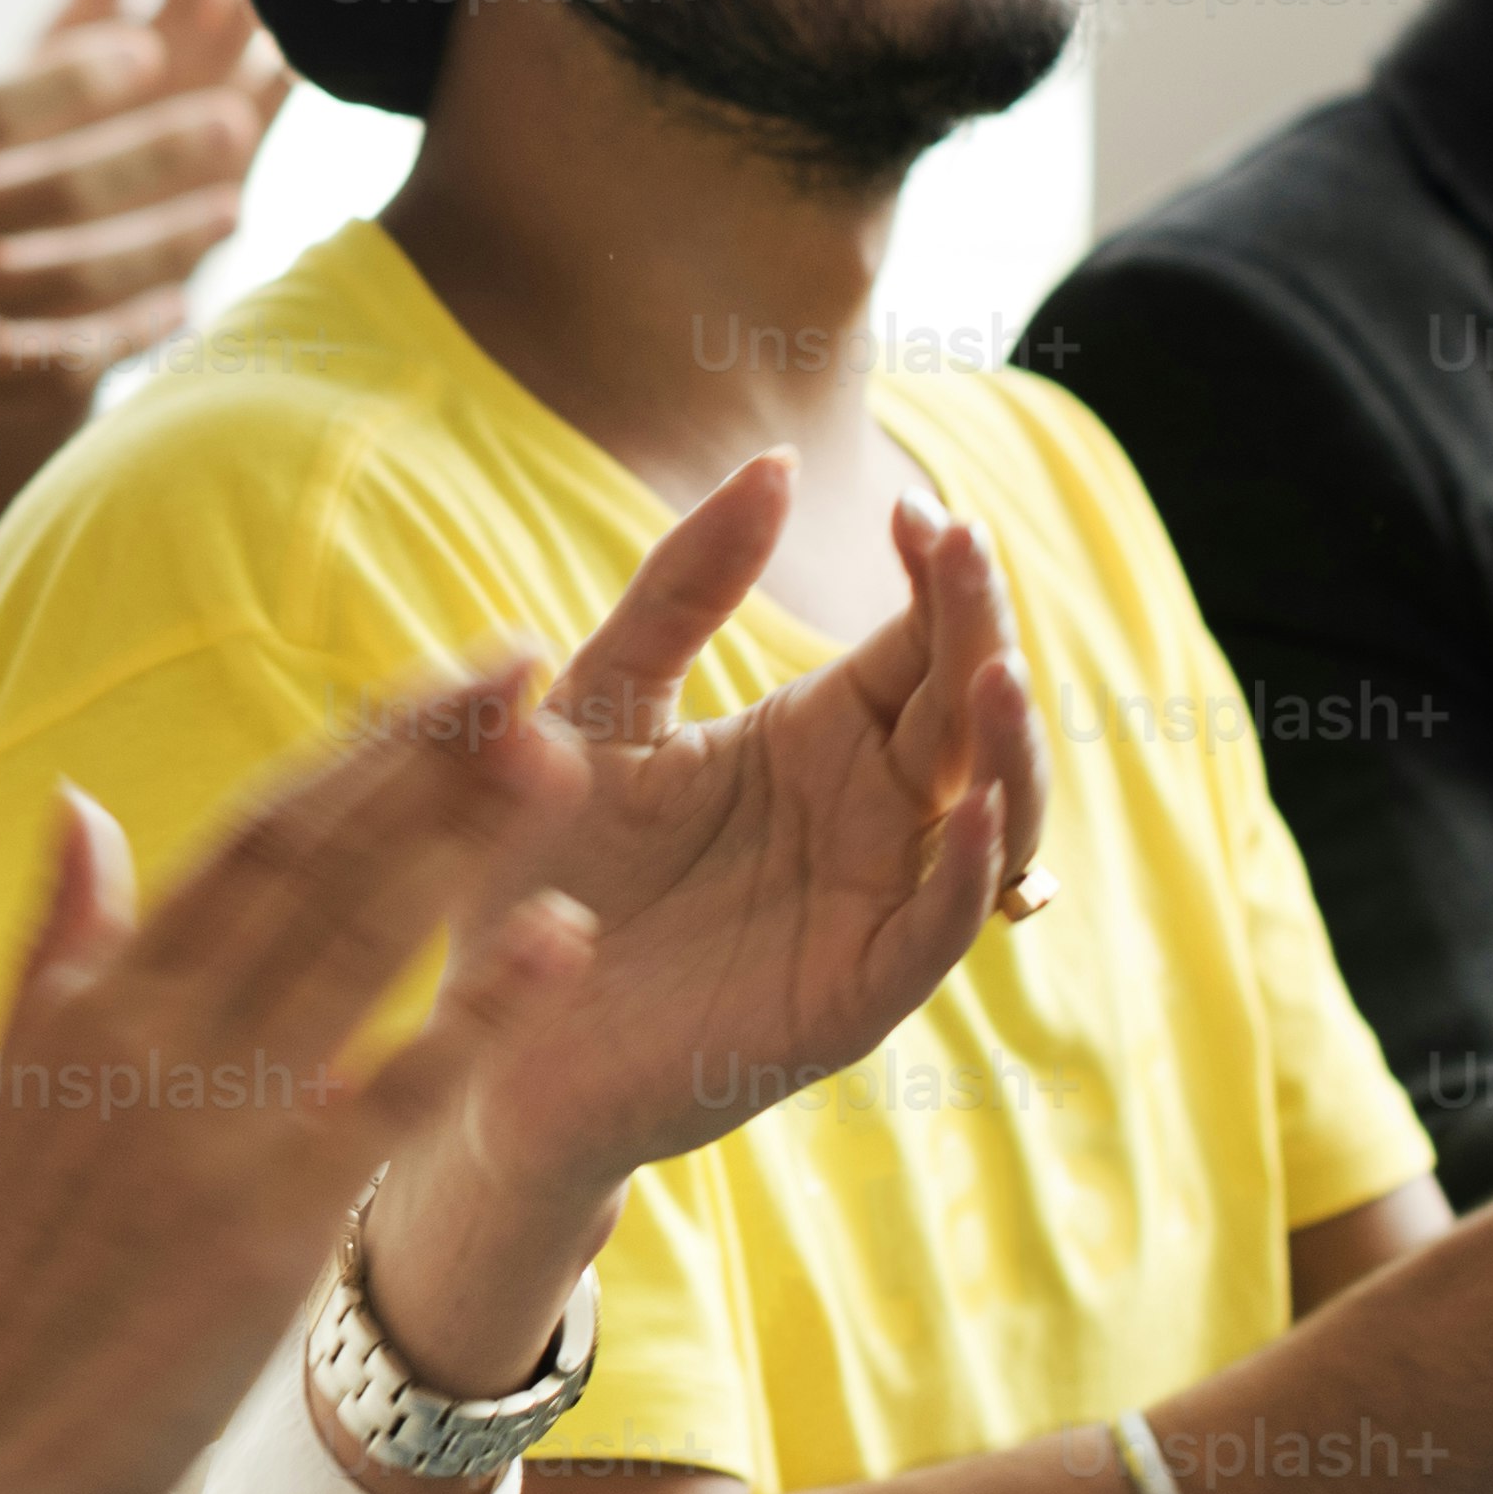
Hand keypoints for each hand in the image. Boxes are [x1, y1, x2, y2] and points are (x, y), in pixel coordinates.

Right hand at [0, 0, 277, 469]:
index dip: (70, 81)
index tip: (143, 46)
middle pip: (51, 195)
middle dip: (148, 157)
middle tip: (229, 117)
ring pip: (65, 282)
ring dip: (155, 245)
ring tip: (230, 204)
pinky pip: (41, 360)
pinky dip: (114, 337)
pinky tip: (175, 306)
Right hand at [0, 670, 598, 1493]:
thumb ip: (56, 952)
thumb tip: (78, 802)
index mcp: (87, 1006)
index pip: (244, 838)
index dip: (360, 752)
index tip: (451, 684)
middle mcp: (147, 1038)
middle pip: (312, 861)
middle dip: (431, 756)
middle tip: (535, 663)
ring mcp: (206, 1125)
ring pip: (355, 946)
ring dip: (465, 839)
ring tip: (567, 750)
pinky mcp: (262, 1223)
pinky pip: (393, 1096)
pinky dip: (479, 1008)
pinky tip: (559, 935)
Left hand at [361, 461, 1041, 1361]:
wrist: (488, 1028)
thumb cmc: (544, 864)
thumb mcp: (599, 703)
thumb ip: (679, 594)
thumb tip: (771, 465)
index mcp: (820, 738)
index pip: (921, 639)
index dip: (937, 575)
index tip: (915, 509)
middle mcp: (869, 816)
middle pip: (969, 711)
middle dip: (979, 628)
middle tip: (958, 546)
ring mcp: (871, 904)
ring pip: (991, 816)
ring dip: (1005, 744)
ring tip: (991, 668)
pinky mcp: (851, 993)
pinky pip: (937, 929)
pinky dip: (966, 869)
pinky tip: (965, 804)